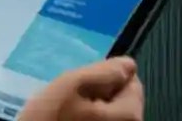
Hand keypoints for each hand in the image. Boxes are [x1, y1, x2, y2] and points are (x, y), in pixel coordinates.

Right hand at [19, 57, 143, 120]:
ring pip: (109, 113)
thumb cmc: (51, 118)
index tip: (82, 87)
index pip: (131, 80)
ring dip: (90, 109)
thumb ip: (105, 72)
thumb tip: (129, 65)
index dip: (106, 77)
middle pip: (121, 99)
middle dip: (99, 94)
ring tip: (67, 114)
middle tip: (71, 101)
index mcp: (130, 114)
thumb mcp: (73, 85)